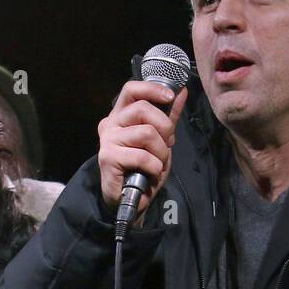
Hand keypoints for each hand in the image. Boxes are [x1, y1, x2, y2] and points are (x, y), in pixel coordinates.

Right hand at [97, 80, 187, 216]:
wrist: (129, 199)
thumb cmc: (143, 168)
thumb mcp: (160, 139)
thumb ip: (168, 116)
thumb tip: (181, 91)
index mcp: (120, 115)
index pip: (132, 89)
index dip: (152, 89)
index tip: (170, 97)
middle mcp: (110, 124)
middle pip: (143, 109)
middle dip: (164, 128)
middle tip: (166, 144)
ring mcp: (107, 140)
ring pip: (147, 133)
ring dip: (160, 152)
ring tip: (156, 163)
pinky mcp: (108, 157)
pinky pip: (143, 156)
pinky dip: (154, 167)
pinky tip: (149, 173)